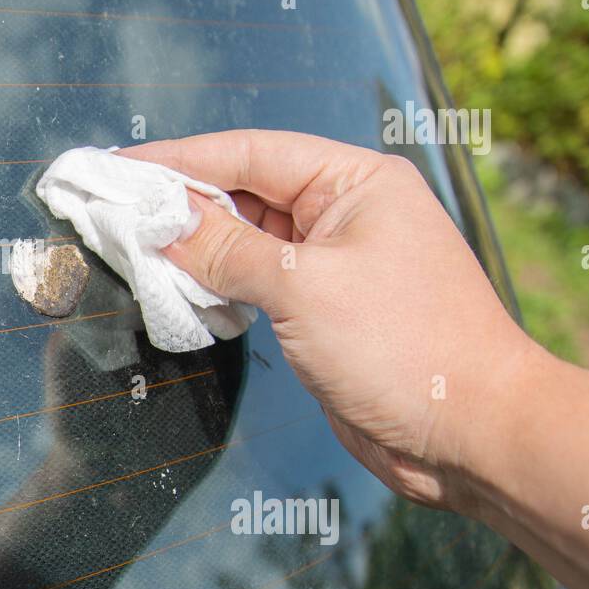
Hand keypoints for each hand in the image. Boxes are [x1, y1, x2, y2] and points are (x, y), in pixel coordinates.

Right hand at [118, 130, 537, 514]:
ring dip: (195, 249)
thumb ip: (226, 250)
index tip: (122, 165)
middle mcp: (345, 214)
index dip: (181, 158)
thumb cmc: (406, 347)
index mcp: (355, 183)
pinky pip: (257, 283)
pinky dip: (217, 286)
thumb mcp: (303, 288)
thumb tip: (162, 221)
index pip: (251, 153)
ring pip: (246, 241)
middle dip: (182, 204)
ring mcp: (334, 264)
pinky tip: (178, 291)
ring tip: (134, 249)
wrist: (471, 435)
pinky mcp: (323, 310)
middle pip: (245, 193)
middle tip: (117, 211)